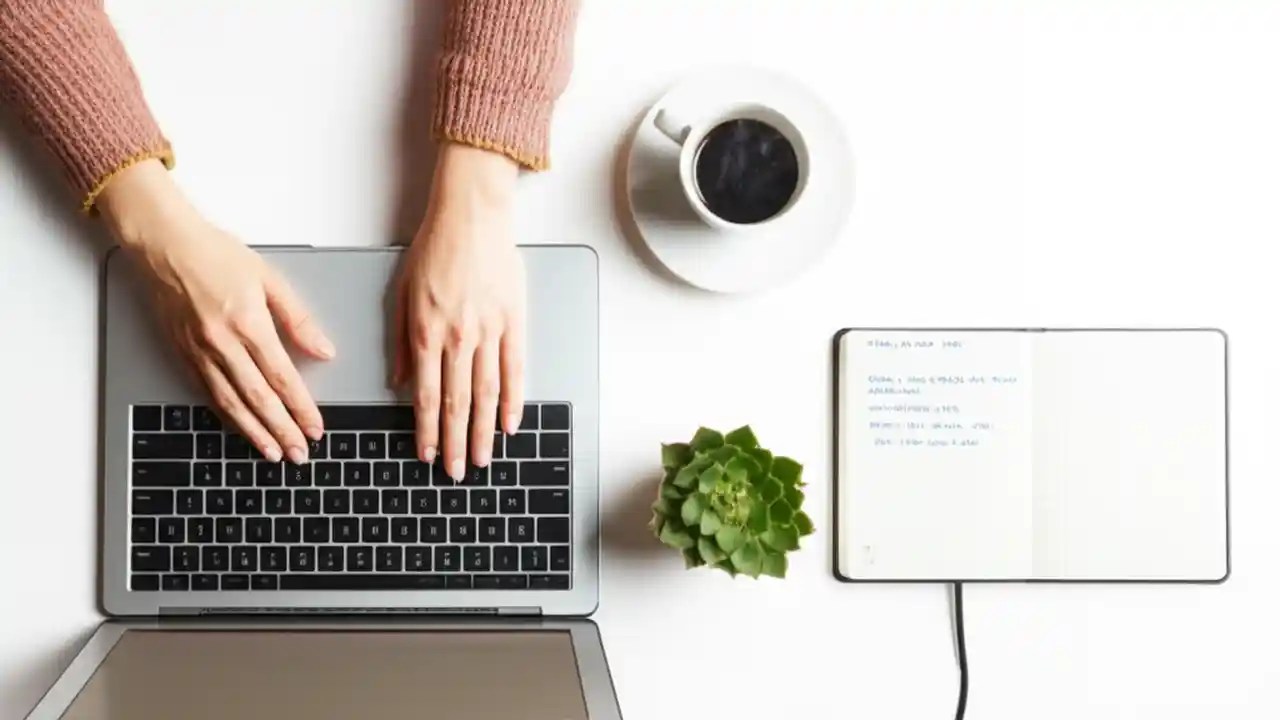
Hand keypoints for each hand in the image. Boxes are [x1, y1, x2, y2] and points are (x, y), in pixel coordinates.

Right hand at [98, 160, 334, 461]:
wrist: (163, 245)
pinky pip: (208, 393)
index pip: (282, 378)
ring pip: (231, 403)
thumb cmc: (215, 254)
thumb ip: (298, 319)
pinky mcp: (182, 353)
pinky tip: (240, 429)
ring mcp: (199, 352)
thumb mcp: (269, 279)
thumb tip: (324, 350)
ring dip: (254, 432)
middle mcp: (222, 344)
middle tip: (300, 453)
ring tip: (273, 453)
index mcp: (249, 324)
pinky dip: (226, 416)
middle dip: (282, 430)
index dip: (301, 408)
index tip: (315, 428)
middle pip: (259, 398)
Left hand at [394, 143, 524, 480]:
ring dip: (482, 431)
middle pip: (455, 403)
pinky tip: (510, 424)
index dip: (426, 431)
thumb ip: (399, 340)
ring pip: (485, 393)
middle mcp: (457, 339)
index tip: (427, 456)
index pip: (425, 395)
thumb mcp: (401, 293)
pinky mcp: (513, 322)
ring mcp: (489, 332)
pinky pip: (514, 369)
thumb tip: (397, 380)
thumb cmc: (434, 248)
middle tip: (457, 472)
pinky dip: (512, 399)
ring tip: (483, 459)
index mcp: (426, 333)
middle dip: (455, 443)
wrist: (472, 217)